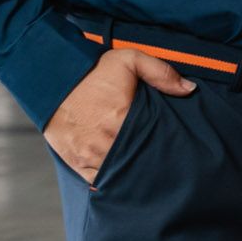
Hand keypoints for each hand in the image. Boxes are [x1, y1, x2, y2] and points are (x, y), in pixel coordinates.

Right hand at [43, 45, 195, 182]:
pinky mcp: (76, 162)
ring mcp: (89, 155)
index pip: (153, 142)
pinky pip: (96, 180)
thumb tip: (190, 88)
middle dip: (149, 162)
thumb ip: (161, 73)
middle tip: (164, 164)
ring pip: (118, 173)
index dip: (164, 147)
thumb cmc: (93, 71)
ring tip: (145, 172)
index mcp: (122, 119)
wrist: (51, 80)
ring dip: (130, 173)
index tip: (174, 149)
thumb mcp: (129, 59)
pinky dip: (109, 181)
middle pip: (136, 160)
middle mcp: (106, 141)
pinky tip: (122, 179)